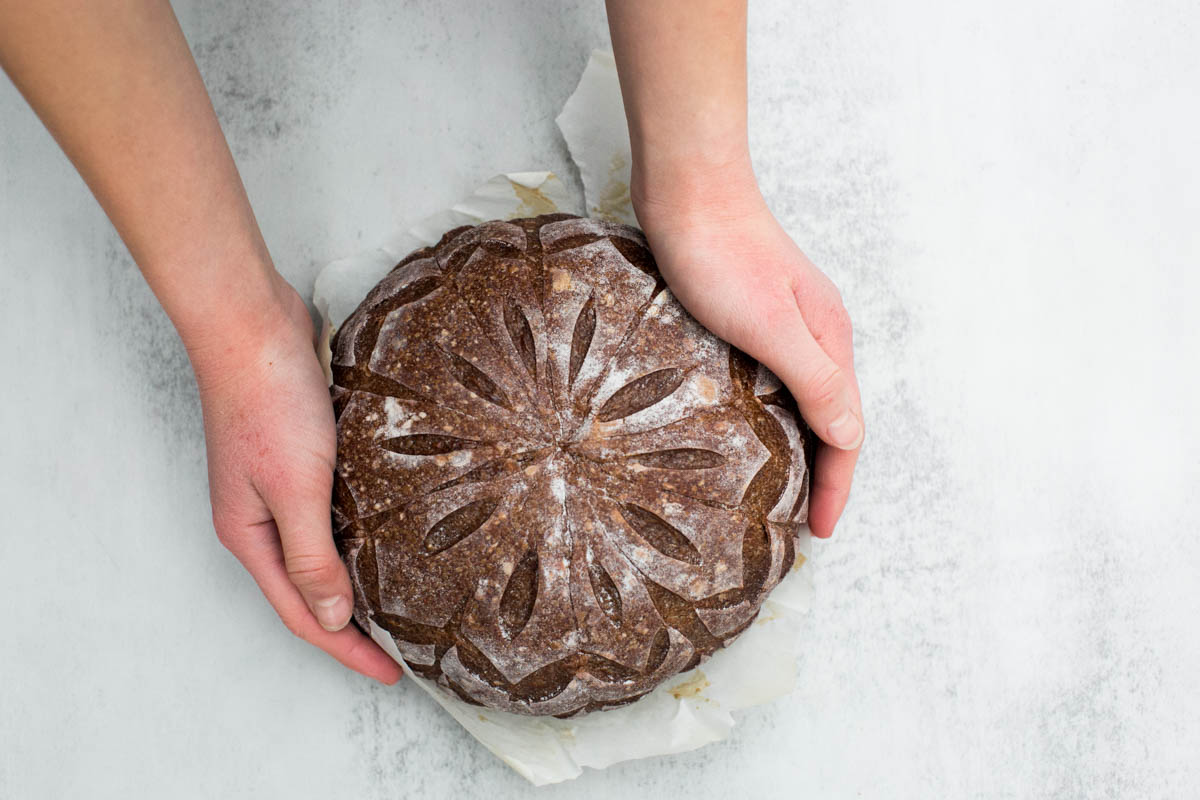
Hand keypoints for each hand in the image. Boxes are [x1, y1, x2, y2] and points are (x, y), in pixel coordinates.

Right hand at [192, 284, 401, 683]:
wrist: (253, 326)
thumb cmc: (268, 403)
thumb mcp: (295, 489)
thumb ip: (312, 557)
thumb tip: (333, 620)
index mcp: (251, 536)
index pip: (303, 614)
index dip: (347, 650)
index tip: (393, 673)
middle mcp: (260, 519)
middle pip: (310, 590)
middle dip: (352, 626)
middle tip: (402, 649)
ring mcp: (277, 488)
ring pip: (322, 551)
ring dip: (357, 581)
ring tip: (401, 604)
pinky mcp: (299, 457)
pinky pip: (332, 512)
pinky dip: (358, 535)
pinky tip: (389, 537)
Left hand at [634, 170, 863, 538]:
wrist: (687, 188)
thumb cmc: (722, 255)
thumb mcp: (772, 327)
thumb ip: (815, 381)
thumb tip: (852, 439)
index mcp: (830, 340)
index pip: (845, 432)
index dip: (836, 486)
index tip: (818, 533)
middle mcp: (815, 334)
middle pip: (830, 419)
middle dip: (823, 474)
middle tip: (800, 523)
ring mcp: (783, 323)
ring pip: (800, 400)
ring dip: (797, 448)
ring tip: (776, 492)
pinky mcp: (747, 314)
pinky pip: (769, 380)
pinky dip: (767, 416)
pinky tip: (742, 430)